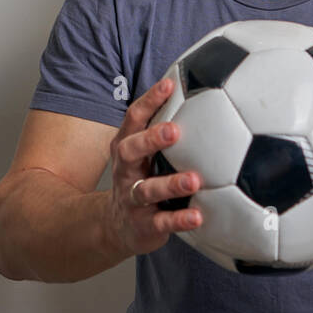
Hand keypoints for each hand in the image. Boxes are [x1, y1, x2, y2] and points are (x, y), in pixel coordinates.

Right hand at [104, 75, 203, 257]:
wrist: (114, 226)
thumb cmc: (139, 179)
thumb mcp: (142, 153)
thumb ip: (162, 128)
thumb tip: (197, 91)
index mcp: (126, 148)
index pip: (133, 119)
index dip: (148, 101)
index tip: (168, 85)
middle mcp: (126, 171)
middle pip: (131, 150)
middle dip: (150, 139)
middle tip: (174, 131)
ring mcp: (133, 198)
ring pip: (147, 190)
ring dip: (170, 184)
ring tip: (193, 180)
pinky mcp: (144, 225)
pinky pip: (161, 223)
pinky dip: (179, 220)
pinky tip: (198, 216)